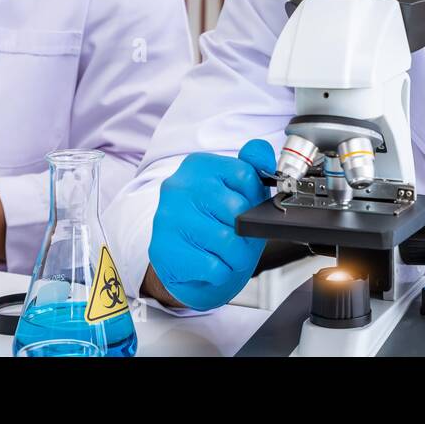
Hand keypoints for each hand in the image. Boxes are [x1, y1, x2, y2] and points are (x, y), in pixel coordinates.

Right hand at [147, 139, 274, 310]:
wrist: (183, 263)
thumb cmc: (215, 225)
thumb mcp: (239, 192)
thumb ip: (252, 166)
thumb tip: (261, 150)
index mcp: (197, 166)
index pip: (245, 175)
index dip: (254, 198)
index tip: (246, 208)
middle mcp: (178, 186)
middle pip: (238, 210)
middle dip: (247, 233)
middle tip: (238, 240)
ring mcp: (167, 217)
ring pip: (227, 241)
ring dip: (236, 257)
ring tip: (225, 255)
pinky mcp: (163, 250)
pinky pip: (213, 266)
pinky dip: (220, 273)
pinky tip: (209, 265)